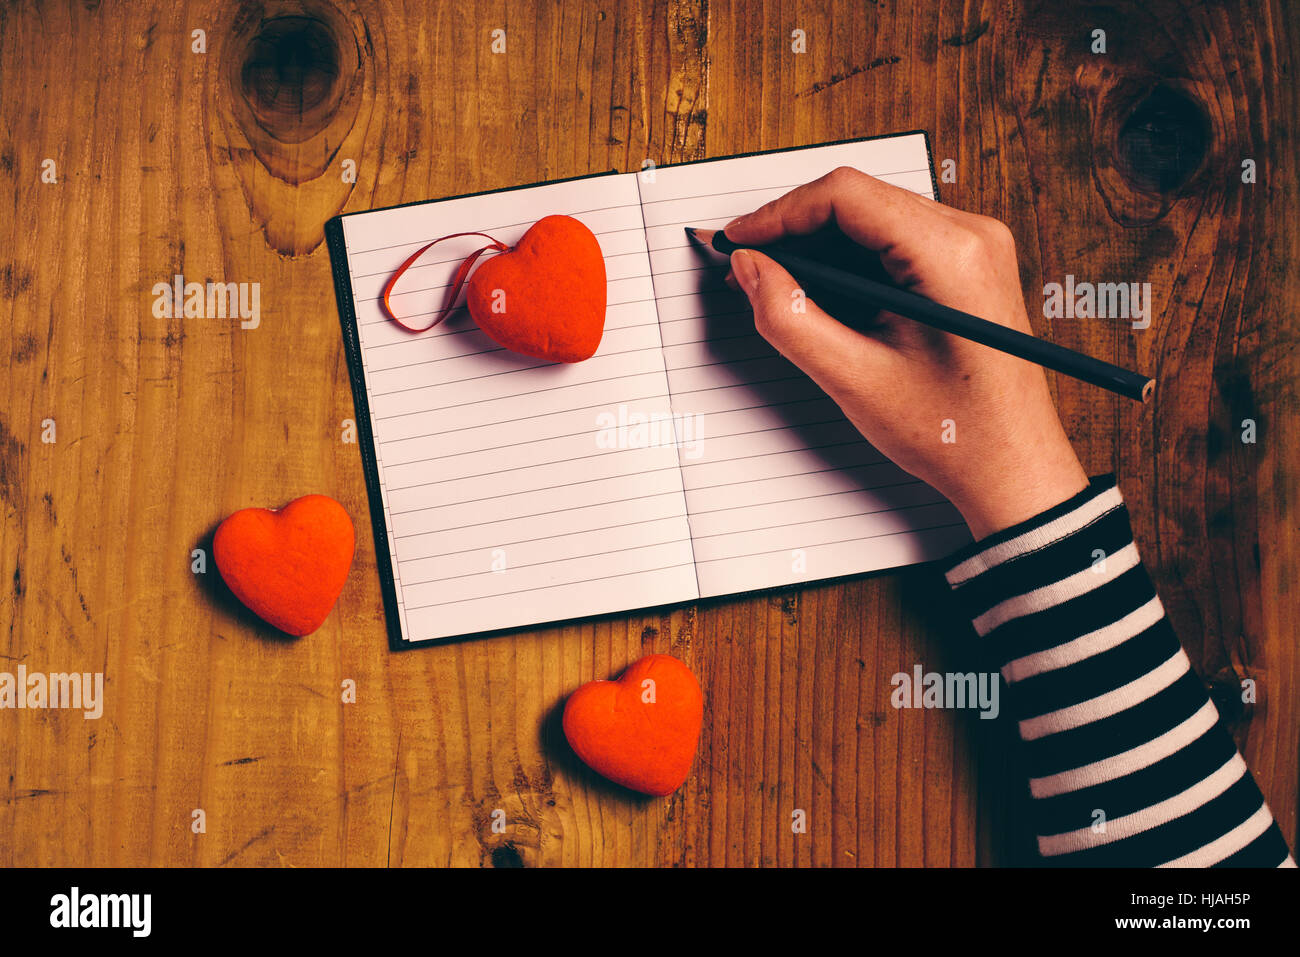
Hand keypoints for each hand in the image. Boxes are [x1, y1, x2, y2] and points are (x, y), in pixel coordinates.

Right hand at [723, 166, 1088, 539]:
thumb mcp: (854, 379)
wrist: (1012, 468)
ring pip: (873, 219)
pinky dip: (850, 262)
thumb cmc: (954, 434)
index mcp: (951, 255)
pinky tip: (820, 297)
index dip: (779, 214)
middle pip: (858, 201)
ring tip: (776, 286)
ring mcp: (975, 248)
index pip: (845, 196)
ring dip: (819, 247)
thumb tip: (749, 268)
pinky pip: (895, 242)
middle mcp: (972, 237)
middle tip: (746, 266)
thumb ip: (789, 317)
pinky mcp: (969, 266)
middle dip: (794, 231)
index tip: (738, 240)